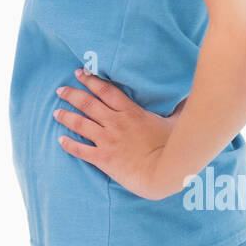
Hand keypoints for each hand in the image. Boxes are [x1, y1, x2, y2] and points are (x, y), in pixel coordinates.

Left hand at [53, 69, 186, 199]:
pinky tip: (60, 140)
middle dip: (72, 94)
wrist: (164, 173)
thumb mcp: (177, 122)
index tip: (80, 73)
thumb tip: (189, 98)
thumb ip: (178, 109)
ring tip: (56, 112)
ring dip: (66, 116)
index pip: (106, 90)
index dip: (91, 80)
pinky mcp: (104, 159)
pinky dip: (69, 145)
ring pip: (80, 124)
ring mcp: (108, 140)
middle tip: (60, 90)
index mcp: (131, 112)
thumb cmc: (174, 148)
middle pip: (88, 103)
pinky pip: (81, 150)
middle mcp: (115, 123)